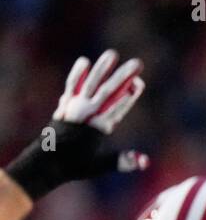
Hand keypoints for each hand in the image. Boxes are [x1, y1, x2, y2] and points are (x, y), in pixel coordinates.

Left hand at [5, 50, 148, 201]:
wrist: (46, 162)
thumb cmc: (76, 165)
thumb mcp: (101, 165)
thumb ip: (123, 161)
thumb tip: (145, 161)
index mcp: (98, 127)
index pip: (118, 107)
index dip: (129, 95)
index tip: (139, 83)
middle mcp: (86, 113)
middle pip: (107, 91)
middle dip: (123, 76)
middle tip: (137, 63)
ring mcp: (74, 106)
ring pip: (90, 83)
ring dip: (103, 68)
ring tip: (113, 54)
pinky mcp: (65, 105)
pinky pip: (72, 85)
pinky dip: (78, 74)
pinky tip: (85, 62)